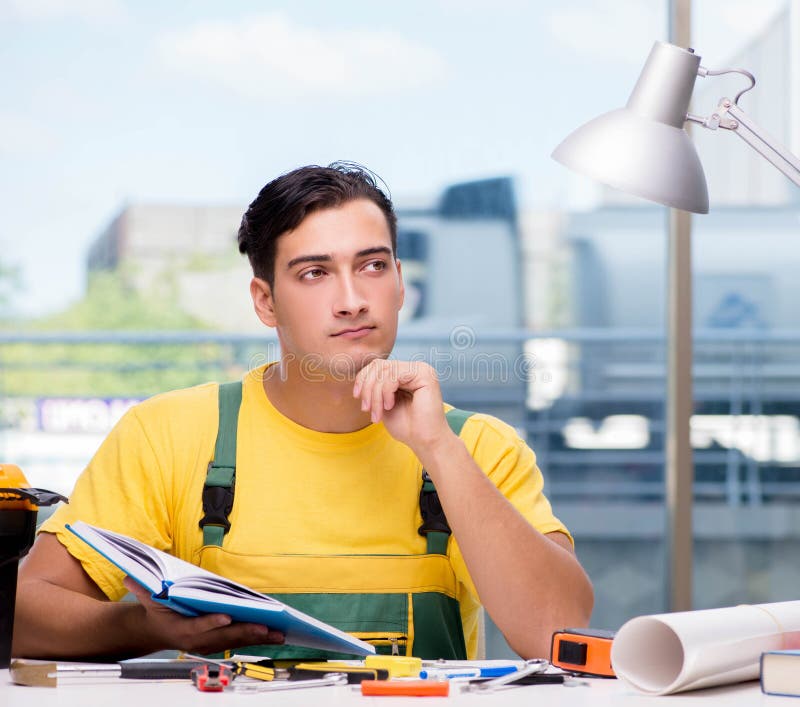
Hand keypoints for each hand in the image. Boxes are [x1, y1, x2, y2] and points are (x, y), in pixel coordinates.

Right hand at [123, 577, 283, 654]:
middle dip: (246, 632)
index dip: (211, 623)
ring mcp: (208, 644)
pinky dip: (257, 639)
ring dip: (258, 638)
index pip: (197, 627)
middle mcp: (196, 641)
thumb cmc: (155, 611)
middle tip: (265, 627)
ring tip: (278, 633)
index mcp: (179, 630)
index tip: (226, 617)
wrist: (154, 631)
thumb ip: (142, 588)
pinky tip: (274, 635)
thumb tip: (131, 576)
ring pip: (235, 642)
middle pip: (223, 637)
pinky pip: (239, 642)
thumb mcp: (146, 598)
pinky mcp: (218, 644)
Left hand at [353, 359, 452, 451]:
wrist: (424, 441)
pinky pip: (394, 376)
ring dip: (375, 394)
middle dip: (367, 388)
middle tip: (366, 408)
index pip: (377, 365)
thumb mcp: (382, 402)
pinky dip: (386, 392)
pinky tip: (389, 406)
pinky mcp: (425, 375)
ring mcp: (421, 369)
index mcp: (405, 373)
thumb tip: (359, 375)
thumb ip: (375, 387)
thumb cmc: (406, 426)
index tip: (357, 397)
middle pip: (379, 366)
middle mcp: (414, 368)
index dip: (363, 378)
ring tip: (377, 413)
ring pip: (385, 371)